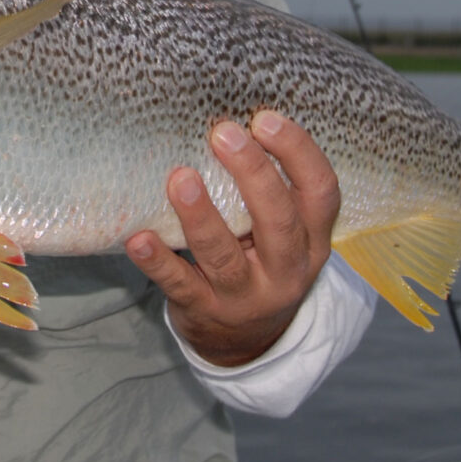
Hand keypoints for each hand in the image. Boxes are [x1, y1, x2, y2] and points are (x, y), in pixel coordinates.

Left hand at [125, 111, 340, 367]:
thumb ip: (268, 192)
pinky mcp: (204, 312)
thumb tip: (230, 118)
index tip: (264, 118)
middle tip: (223, 133)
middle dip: (253, 174)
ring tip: (180, 177)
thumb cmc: (259, 261)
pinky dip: (158, 261)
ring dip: (201, 215)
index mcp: (312, 240)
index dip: (298, 153)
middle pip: (278, 221)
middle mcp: (286, 270)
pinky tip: (138, 237)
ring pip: (226, 256)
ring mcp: (245, 296)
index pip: (321, 193)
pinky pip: (179, 284)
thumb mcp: (282, 235)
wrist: (245, 343)